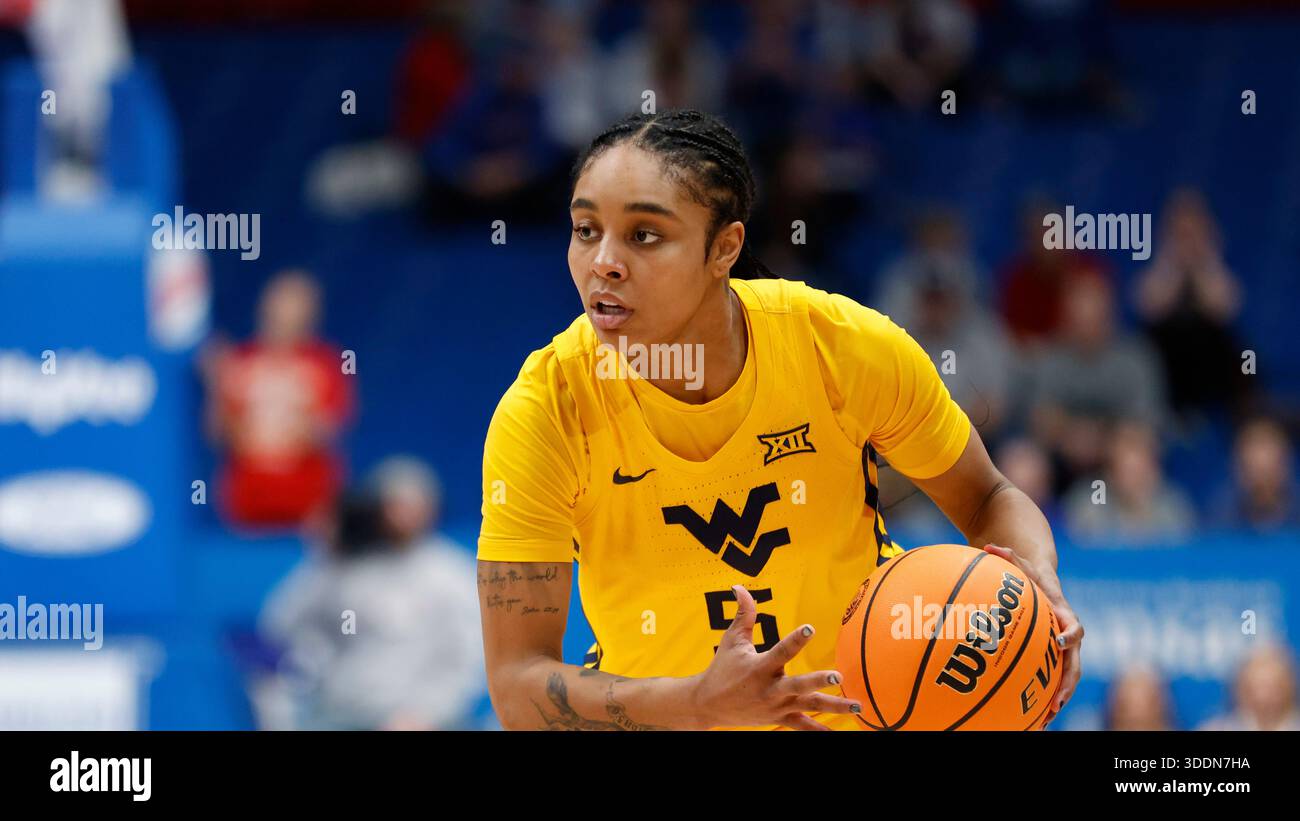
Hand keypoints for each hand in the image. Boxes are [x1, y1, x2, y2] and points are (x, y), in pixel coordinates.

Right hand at [687, 585, 859, 729]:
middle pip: (798, 685)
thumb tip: (739, 587)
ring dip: (833, 706)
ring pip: (808, 706)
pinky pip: (802, 726)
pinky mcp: (779, 719)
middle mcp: (770, 689)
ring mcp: (777, 706)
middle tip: (837, 676)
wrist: (707, 705)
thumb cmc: (721, 668)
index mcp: (759, 667)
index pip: (781, 651)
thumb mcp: (732, 640)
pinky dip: (819, 731)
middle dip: (818, 681)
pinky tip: (838, 733)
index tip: (810, 628)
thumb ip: (743, 614)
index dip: (795, 640)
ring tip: (857, 705)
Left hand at [982, 543, 1082, 726]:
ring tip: (1046, 720)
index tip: (1060, 643)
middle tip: (1057, 700)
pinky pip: (1051, 679)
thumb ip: (1008, 555)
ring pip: (1066, 677)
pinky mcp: (1051, 656)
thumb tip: (989, 546)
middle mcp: (1066, 635)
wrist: (1042, 579)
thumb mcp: (1021, 562)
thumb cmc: (1030, 573)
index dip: (1071, 635)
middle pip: (1075, 662)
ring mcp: (1061, 648)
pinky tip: (1033, 718)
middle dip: (1068, 682)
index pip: (1075, 627)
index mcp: (1063, 614)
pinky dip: (1045, 697)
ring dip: (1059, 697)